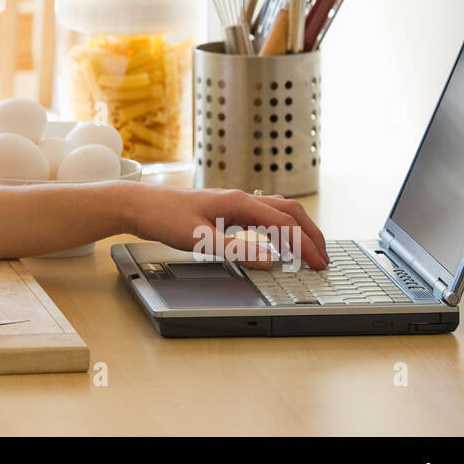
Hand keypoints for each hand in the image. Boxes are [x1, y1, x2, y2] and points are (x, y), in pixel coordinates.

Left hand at [126, 184, 328, 269]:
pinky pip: (263, 216)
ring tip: (309, 250)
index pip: (285, 224)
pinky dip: (279, 229)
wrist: (140, 205)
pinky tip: (278, 242)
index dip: (305, 245)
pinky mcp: (225, 210)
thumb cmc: (164, 217)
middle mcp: (241, 199)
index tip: (319, 264)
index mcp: (239, 203)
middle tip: (324, 259)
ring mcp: (234, 203)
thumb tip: (271, 260)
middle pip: (289, 212)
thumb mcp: (200, 240)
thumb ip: (237, 251)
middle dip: (310, 234)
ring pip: (278, 212)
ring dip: (297, 229)